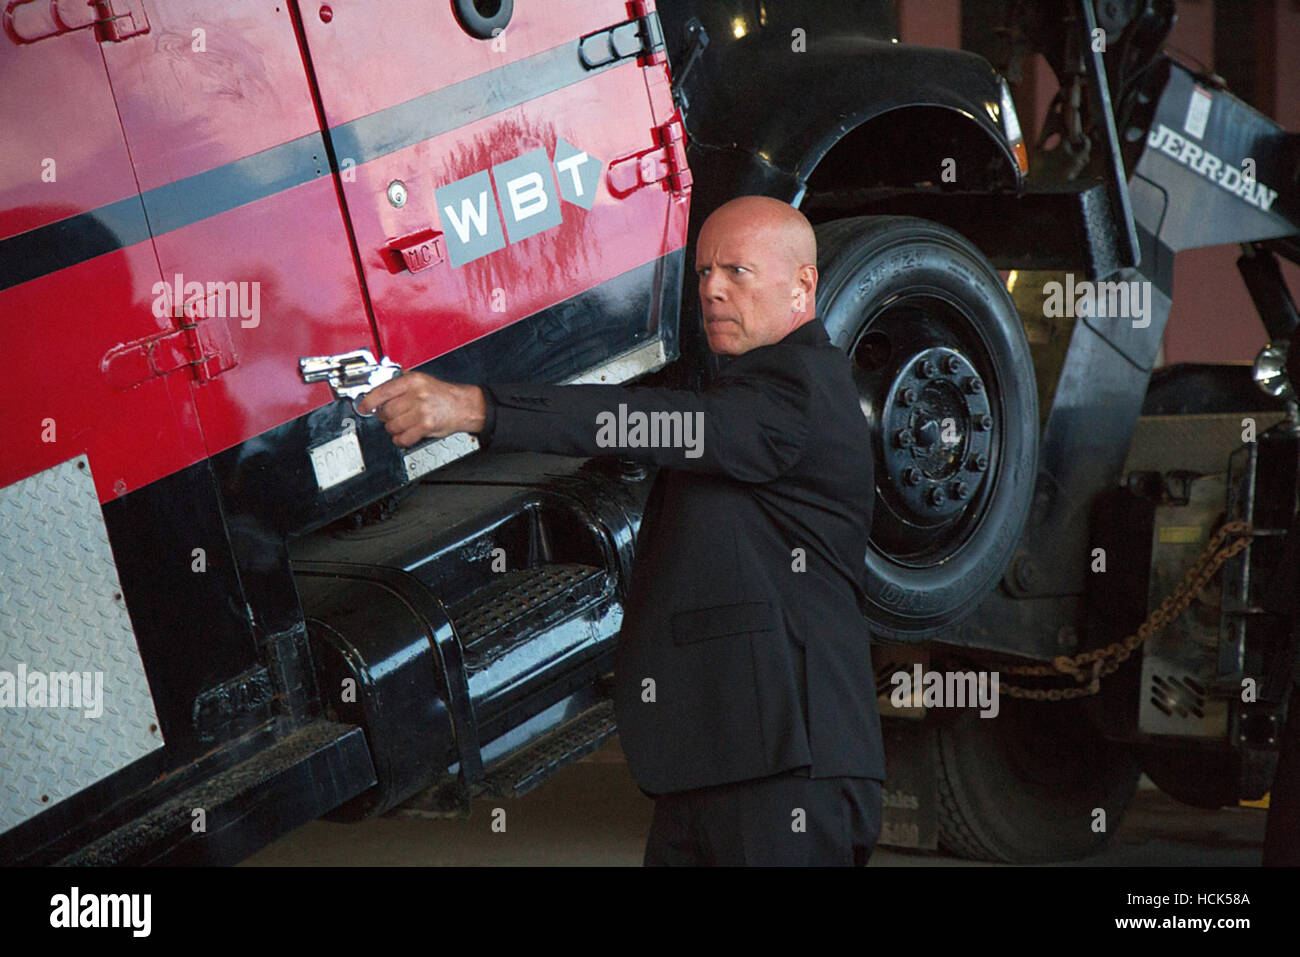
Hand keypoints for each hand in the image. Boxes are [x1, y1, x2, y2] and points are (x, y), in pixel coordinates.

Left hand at [355, 372, 485, 446]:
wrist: (463, 405)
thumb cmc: (443, 394)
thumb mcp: (422, 379)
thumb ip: (401, 381)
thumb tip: (379, 385)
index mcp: (413, 381)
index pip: (382, 391)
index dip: (368, 401)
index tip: (363, 406)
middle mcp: (417, 395)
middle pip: (386, 411)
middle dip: (385, 416)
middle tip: (390, 415)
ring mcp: (421, 411)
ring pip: (393, 426)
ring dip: (393, 428)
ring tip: (400, 424)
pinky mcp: (426, 426)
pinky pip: (403, 438)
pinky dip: (400, 439)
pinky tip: (404, 435)